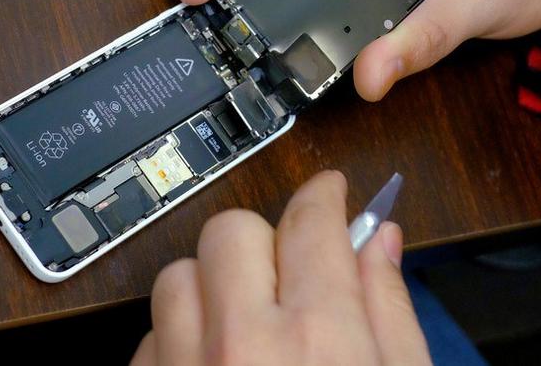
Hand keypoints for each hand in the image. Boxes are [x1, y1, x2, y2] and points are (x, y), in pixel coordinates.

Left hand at [131, 171, 430, 364]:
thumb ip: (391, 311)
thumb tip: (378, 243)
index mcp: (319, 340)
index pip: (312, 222)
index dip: (325, 195)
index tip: (329, 192)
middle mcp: (242, 347)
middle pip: (232, 231)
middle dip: (264, 238)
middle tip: (287, 271)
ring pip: (178, 274)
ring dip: (212, 286)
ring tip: (243, 323)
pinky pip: (149, 335)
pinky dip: (181, 337)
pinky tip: (213, 363)